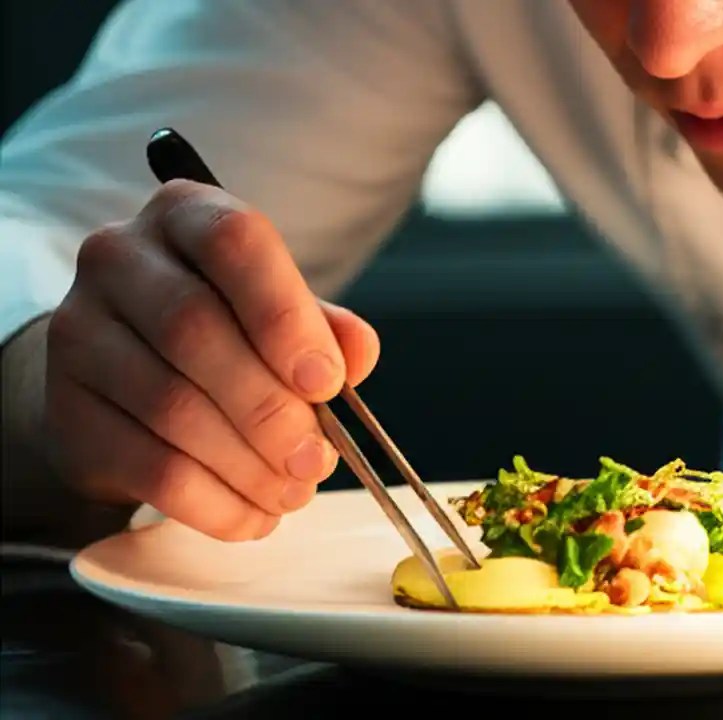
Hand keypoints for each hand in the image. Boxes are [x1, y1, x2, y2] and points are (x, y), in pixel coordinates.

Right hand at [41, 180, 378, 540]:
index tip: (326, 382)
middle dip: (270, 407)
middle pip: (196, 330)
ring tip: (293, 492)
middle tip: (316, 458)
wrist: (124, 375)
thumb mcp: (278, 311)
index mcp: (186, 215)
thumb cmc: (222, 329)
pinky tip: (253, 515)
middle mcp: (120, 259)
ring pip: (173, 407)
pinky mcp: (68, 410)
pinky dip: (215, 502)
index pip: (236, 244)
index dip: (286, 317)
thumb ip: (324, 328)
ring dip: (249, 465)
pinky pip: (148, 466)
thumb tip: (355, 356)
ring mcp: (80, 332)